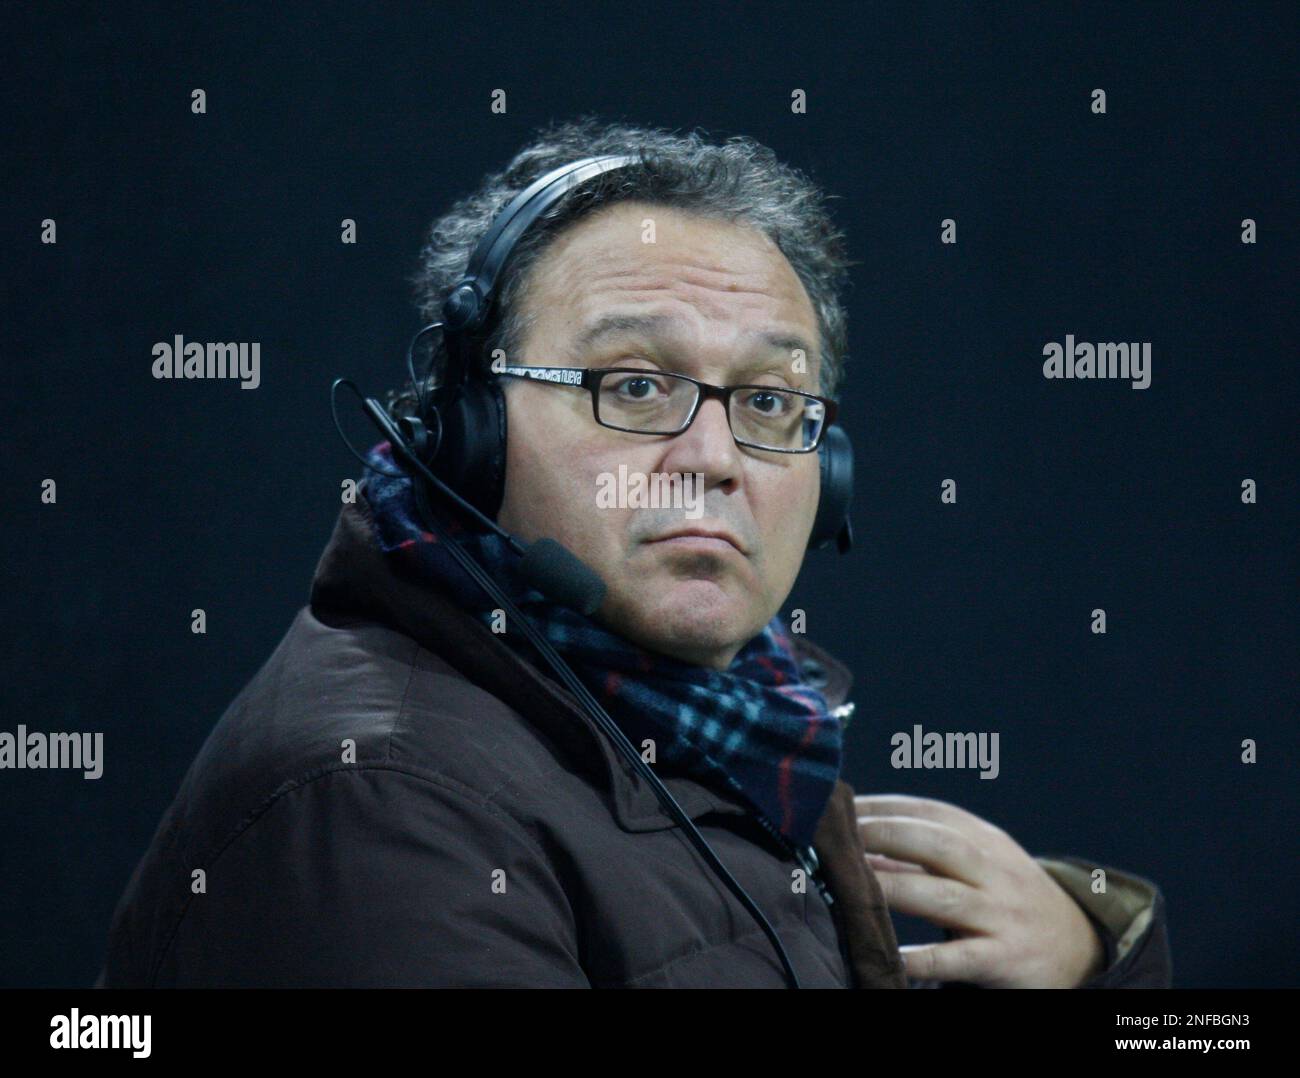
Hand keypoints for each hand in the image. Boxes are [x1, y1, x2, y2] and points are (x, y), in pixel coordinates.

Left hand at [855, 794, 1105, 987]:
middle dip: (886, 835)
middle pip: (936, 844)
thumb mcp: (976, 865)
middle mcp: (994, 870)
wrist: (1081, 947)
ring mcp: (1002, 914)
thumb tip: (855, 841)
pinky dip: (925, 959)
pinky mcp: (1006, 958)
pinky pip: (960, 958)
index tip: (839, 806)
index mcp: (984, 839)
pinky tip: (893, 959)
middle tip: (839, 836)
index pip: (929, 812)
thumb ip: (921, 855)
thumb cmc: (1006, 898)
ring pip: (943, 897)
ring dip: (893, 889)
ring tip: (849, 885)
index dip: (883, 806)